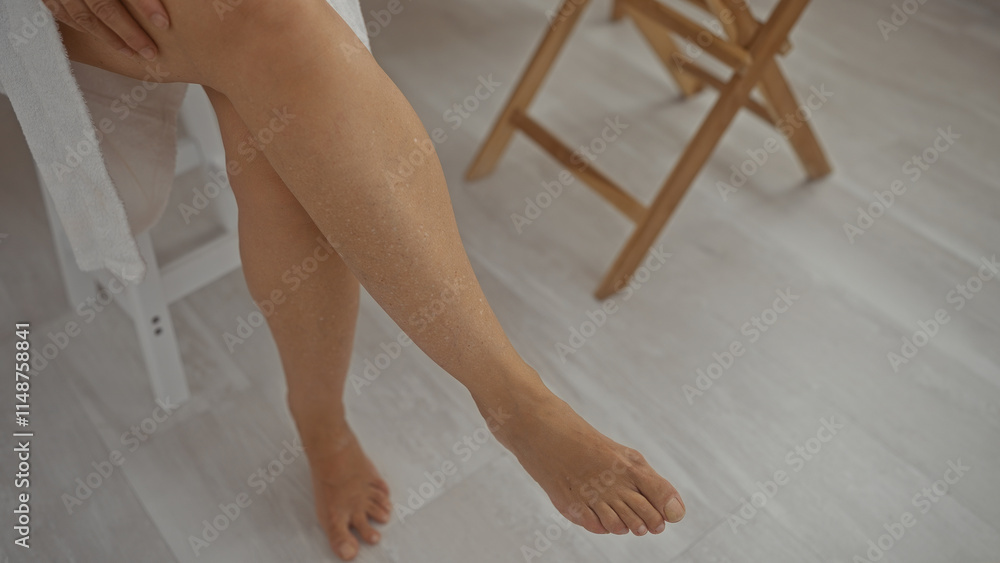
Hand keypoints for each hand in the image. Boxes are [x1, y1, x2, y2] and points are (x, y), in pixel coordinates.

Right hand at [44, 0, 169, 59]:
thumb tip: (156, 4)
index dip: (145, 5)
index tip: (163, 23)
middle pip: (104, 7)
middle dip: (130, 33)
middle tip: (150, 52)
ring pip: (84, 17)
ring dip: (110, 38)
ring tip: (132, 52)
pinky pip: (65, 14)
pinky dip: (84, 28)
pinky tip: (102, 37)